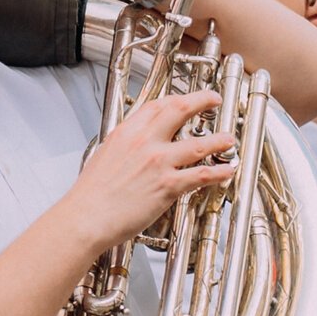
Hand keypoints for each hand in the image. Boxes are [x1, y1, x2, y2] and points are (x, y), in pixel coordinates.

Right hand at [62, 89, 232, 247]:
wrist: (86, 217)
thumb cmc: (91, 194)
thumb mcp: (105, 155)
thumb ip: (125, 146)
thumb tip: (136, 145)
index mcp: (127, 132)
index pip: (158, 105)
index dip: (177, 98)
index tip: (187, 98)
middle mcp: (144, 142)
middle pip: (181, 110)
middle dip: (203, 101)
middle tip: (214, 100)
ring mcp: (158, 162)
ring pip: (199, 144)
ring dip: (219, 140)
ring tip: (230, 138)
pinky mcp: (167, 186)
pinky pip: (201, 175)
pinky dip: (219, 172)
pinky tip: (228, 171)